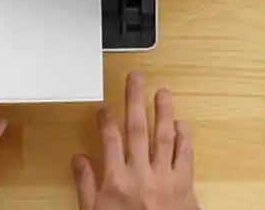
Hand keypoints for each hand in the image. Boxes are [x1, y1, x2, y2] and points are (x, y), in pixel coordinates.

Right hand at [71, 71, 199, 209]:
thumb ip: (86, 186)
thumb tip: (79, 160)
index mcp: (116, 180)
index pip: (110, 138)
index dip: (105, 119)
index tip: (103, 107)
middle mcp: (142, 174)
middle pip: (137, 128)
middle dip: (135, 100)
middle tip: (135, 78)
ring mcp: (166, 179)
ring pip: (164, 136)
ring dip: (163, 111)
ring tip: (162, 92)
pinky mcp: (185, 187)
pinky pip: (185, 156)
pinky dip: (184, 139)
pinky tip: (181, 125)